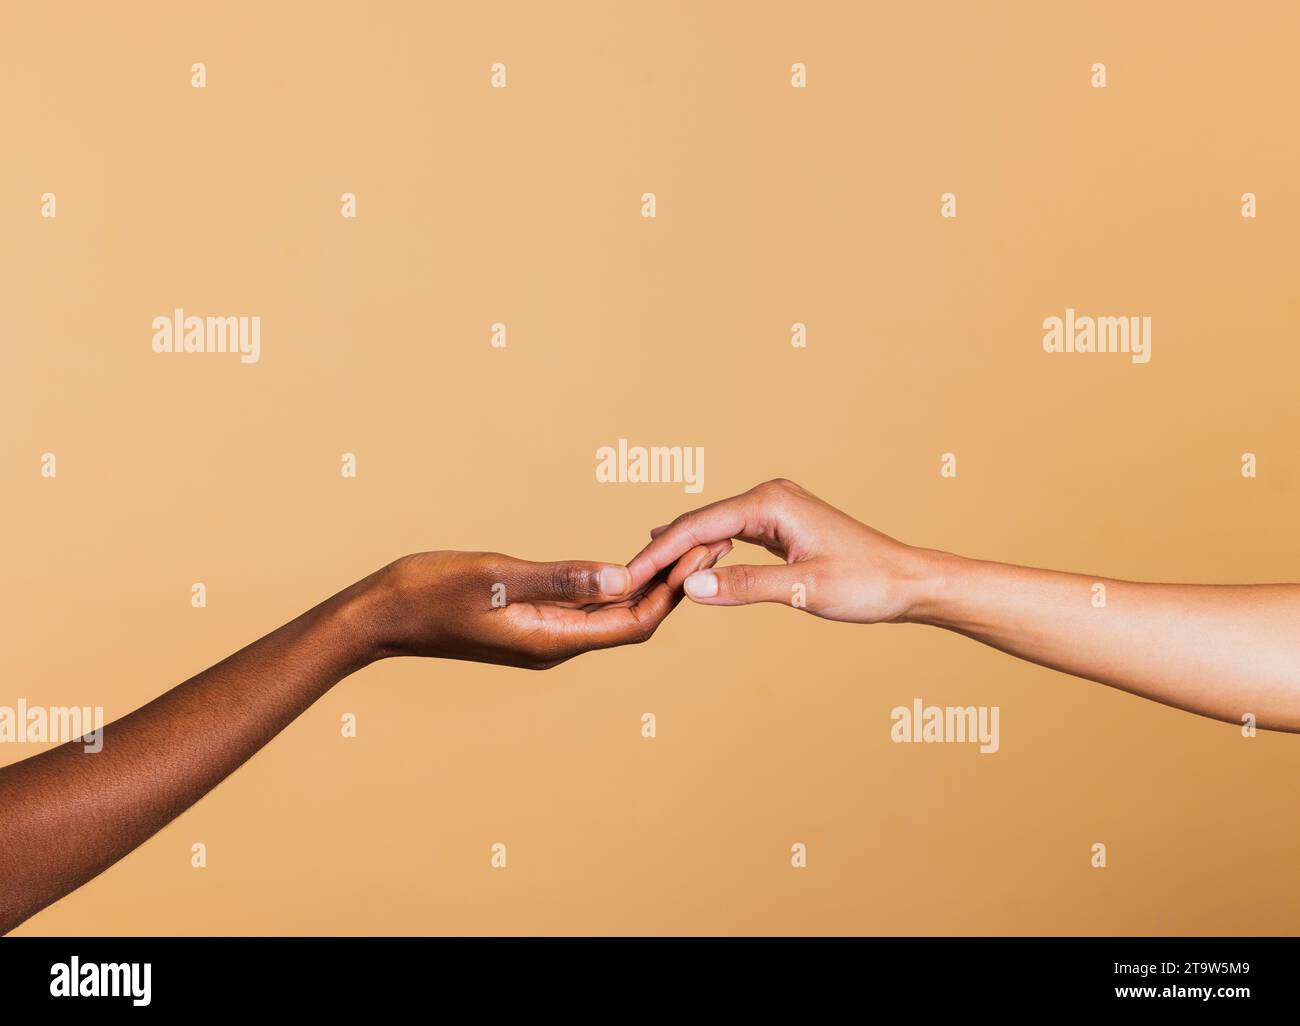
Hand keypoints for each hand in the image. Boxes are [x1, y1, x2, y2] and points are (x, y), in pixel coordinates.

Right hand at [364, 542, 730, 668]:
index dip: (673, 591)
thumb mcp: (496, 576)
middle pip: (631, 621)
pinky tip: (626, 565)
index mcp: (552, 640)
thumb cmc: (430, 592)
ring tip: (680, 550)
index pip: (634, 622)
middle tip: (707, 545)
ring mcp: (541, 635)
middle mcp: (555, 644)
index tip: (702, 553)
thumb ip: (560, 577)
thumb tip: (622, 577)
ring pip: (610, 616)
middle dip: (672, 586)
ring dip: (646, 586)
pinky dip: (612, 587)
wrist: (381, 614)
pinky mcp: (528, 622)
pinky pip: (584, 609)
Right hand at [626, 479, 933, 623]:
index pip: (698, 526)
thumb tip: (690, 588)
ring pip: (713, 530)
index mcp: (770, 502)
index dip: (659, 552)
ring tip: (649, 580)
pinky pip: (731, 537)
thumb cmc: (866, 582)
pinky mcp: (780, 525)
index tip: (629, 575)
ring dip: (684, 555)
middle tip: (629, 584)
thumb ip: (744, 586)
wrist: (907, 582)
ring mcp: (774, 509)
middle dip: (664, 553)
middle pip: (700, 524)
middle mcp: (769, 496)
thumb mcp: (804, 589)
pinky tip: (687, 569)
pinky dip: (708, 555)